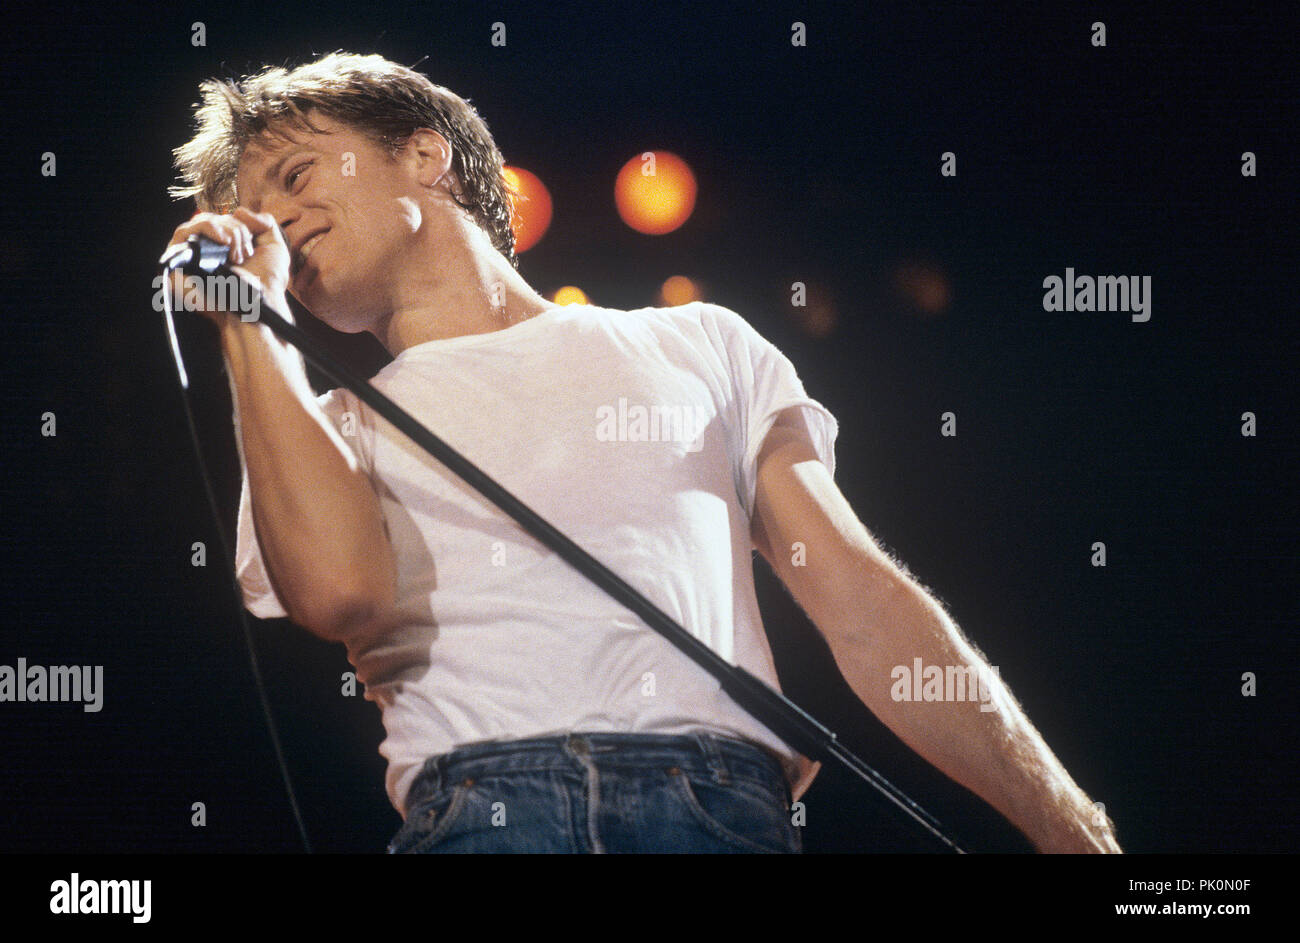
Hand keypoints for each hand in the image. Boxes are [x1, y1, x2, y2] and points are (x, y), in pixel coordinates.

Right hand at [163, 208, 289, 321]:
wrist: (259, 303)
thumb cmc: (267, 280)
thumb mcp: (275, 246)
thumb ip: (264, 222)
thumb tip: (238, 210)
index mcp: (227, 245)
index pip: (225, 219)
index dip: (240, 225)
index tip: (252, 247)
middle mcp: (208, 248)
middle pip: (214, 218)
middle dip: (236, 230)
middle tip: (245, 254)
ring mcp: (192, 253)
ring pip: (200, 221)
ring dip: (226, 231)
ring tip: (236, 252)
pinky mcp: (179, 260)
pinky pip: (184, 232)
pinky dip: (207, 229)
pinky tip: (223, 240)